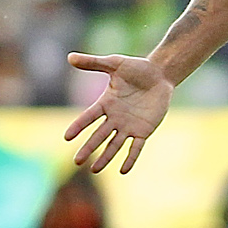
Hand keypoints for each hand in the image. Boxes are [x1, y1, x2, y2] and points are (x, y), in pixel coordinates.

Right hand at [64, 53, 173, 172]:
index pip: (89, 117)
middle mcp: (115, 117)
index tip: (67, 137)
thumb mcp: (114, 63)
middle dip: (88, 148)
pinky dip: (131, 158)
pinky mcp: (144, 131)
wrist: (160, 74)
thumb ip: (93, 62)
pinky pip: (136, 147)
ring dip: (105, 157)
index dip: (78, 126)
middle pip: (99, 136)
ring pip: (114, 145)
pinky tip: (123, 170)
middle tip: (77, 161)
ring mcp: (129, 126)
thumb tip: (69, 57)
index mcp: (106, 103)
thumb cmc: (137, 68)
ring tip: (95, 170)